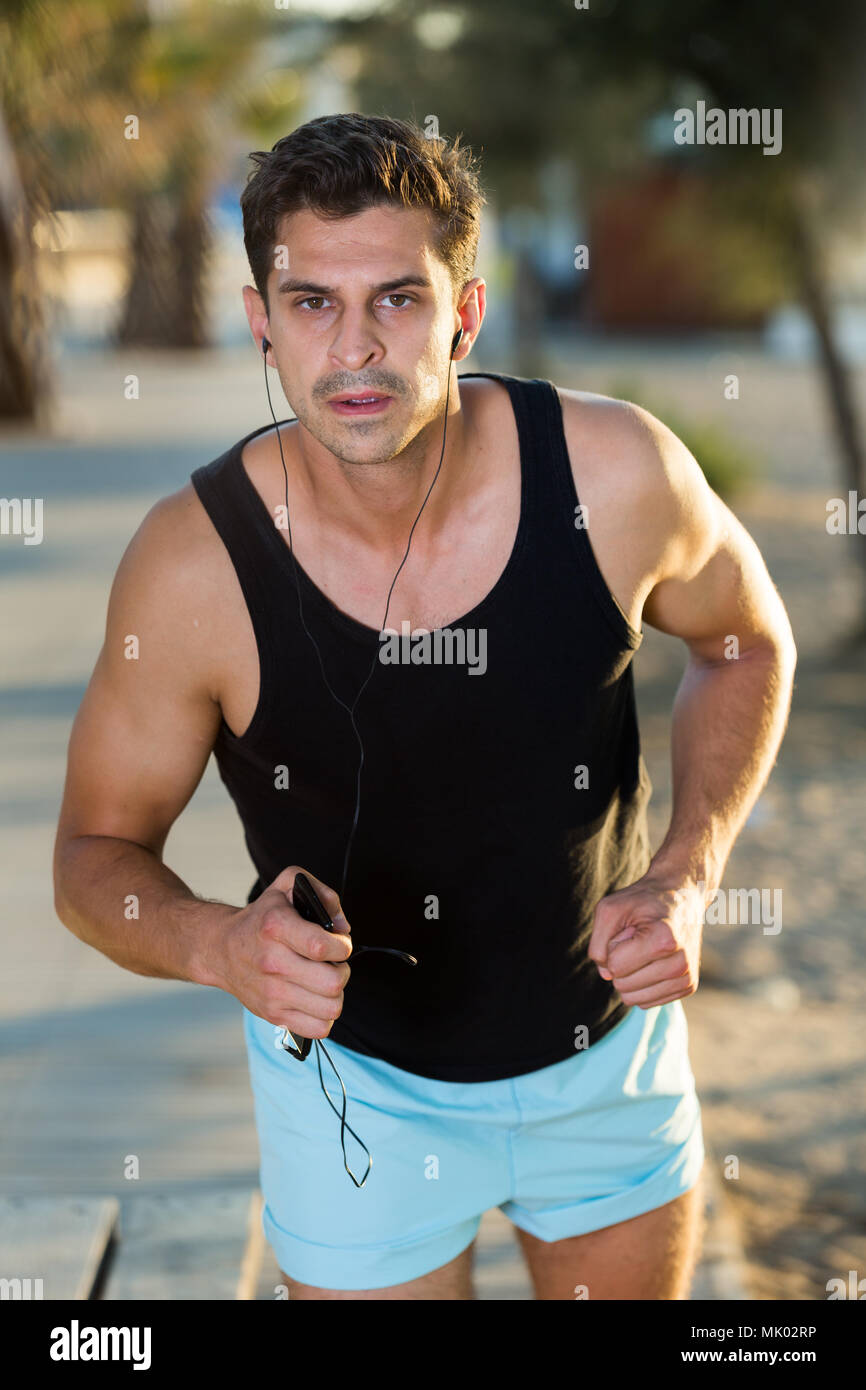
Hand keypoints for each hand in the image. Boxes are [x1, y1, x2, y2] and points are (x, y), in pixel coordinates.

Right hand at [213, 865, 351, 1037]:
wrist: (221, 948)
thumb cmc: (260, 918)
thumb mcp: (287, 887)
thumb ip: (323, 895)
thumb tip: (343, 929)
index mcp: (276, 926)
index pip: (323, 947)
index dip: (342, 946)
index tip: (338, 944)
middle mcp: (272, 962)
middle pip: (332, 982)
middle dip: (342, 971)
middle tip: (332, 964)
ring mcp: (271, 992)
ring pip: (330, 1008)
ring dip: (335, 994)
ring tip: (324, 981)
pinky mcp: (272, 1014)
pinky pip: (318, 1028)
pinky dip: (324, 1016)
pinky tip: (316, 999)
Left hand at [587, 873, 704, 1007]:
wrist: (682, 895)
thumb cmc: (642, 901)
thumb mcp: (610, 909)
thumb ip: (598, 943)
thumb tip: (607, 975)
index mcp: (664, 940)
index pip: (615, 967)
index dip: (612, 947)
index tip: (629, 929)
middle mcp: (680, 962)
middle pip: (623, 986)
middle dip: (621, 962)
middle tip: (638, 939)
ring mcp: (687, 976)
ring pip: (634, 999)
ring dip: (631, 975)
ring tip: (645, 949)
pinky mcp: (688, 986)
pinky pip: (647, 1002)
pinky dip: (642, 984)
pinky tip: (654, 961)